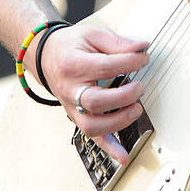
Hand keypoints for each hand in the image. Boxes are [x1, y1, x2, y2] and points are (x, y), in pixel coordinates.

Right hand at [34, 23, 149, 164]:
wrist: (46, 56)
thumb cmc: (70, 47)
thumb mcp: (92, 34)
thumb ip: (117, 42)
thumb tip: (141, 47)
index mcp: (73, 65)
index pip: (105, 67)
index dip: (130, 62)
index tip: (143, 58)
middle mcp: (70, 89)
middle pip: (95, 101)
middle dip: (123, 96)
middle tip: (140, 87)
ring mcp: (73, 107)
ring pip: (92, 125)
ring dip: (118, 121)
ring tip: (136, 109)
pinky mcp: (78, 117)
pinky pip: (93, 138)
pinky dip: (110, 148)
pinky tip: (124, 155)